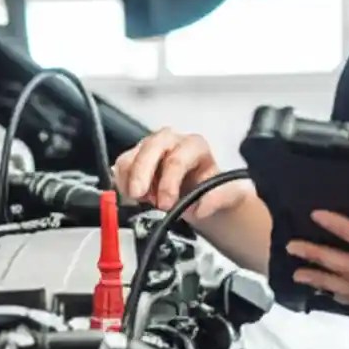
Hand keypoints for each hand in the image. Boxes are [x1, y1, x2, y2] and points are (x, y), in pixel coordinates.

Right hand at [112, 128, 253, 223]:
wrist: (203, 196)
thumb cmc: (213, 190)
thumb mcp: (227, 195)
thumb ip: (218, 198)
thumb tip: (201, 207)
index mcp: (195, 146)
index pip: (177, 159)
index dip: (169, 183)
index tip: (166, 204)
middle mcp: (171, 142)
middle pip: (150, 148)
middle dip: (142, 174)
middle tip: (139, 196)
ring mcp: (151, 149)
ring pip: (131, 156)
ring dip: (131, 181)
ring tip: (141, 200)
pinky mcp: (135, 160)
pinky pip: (121, 167)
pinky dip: (122, 184)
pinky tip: (134, 198)